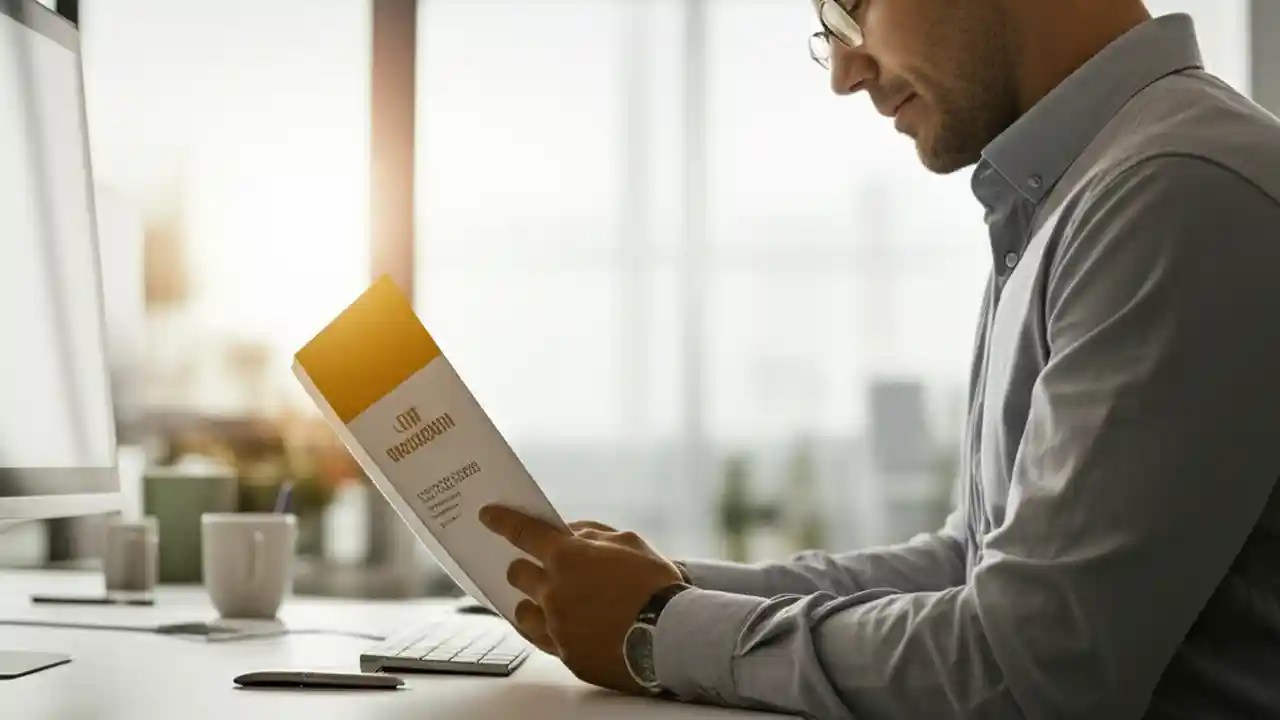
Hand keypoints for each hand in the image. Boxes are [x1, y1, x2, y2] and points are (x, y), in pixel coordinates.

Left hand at [479, 506, 682, 693]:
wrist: (672, 636)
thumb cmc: (655, 585)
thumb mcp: (629, 542)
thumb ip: (593, 534)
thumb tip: (570, 532)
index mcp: (567, 557)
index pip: (523, 532)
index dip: (502, 520)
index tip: (487, 516)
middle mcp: (553, 591)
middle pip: (516, 573)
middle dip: (522, 566)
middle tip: (533, 566)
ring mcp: (556, 626)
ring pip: (523, 611)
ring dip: (530, 601)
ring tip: (548, 602)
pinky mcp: (565, 654)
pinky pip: (541, 639)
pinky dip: (547, 629)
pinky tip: (560, 625)